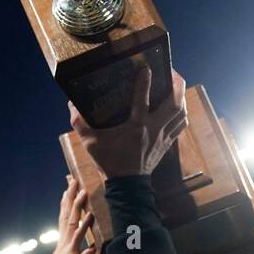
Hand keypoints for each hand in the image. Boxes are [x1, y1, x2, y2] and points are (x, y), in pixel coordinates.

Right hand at [55, 174, 94, 253]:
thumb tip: (93, 249)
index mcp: (64, 242)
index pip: (65, 217)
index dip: (66, 202)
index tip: (68, 187)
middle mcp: (63, 241)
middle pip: (66, 214)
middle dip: (69, 196)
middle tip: (73, 179)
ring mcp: (66, 247)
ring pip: (72, 222)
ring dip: (77, 206)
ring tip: (83, 191)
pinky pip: (78, 238)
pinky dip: (84, 225)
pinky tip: (90, 215)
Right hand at [70, 66, 187, 180]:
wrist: (127, 186)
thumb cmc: (110, 162)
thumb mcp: (91, 143)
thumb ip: (79, 123)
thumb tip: (71, 104)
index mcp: (136, 127)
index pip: (142, 100)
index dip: (145, 82)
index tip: (146, 67)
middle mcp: (153, 129)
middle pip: (174, 104)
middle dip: (177, 85)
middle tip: (172, 72)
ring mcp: (163, 137)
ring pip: (181, 114)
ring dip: (182, 98)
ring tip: (177, 86)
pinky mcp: (167, 144)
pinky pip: (180, 126)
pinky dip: (181, 114)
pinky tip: (178, 107)